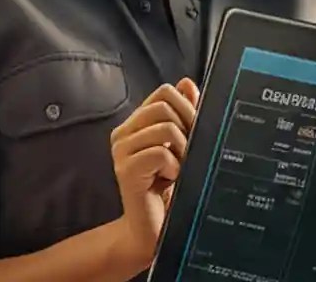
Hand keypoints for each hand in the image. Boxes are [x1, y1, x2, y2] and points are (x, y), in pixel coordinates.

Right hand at [109, 78, 199, 270]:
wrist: (151, 230)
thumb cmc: (168, 190)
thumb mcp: (180, 148)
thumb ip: (183, 116)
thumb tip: (187, 84)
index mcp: (135, 124)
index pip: (164, 92)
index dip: (187, 106)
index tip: (194, 130)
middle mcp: (123, 133)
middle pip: (165, 106)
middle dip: (188, 128)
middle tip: (188, 154)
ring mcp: (121, 150)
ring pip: (165, 127)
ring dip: (183, 150)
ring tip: (179, 169)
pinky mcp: (126, 169)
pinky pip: (161, 153)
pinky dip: (175, 167)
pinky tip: (170, 180)